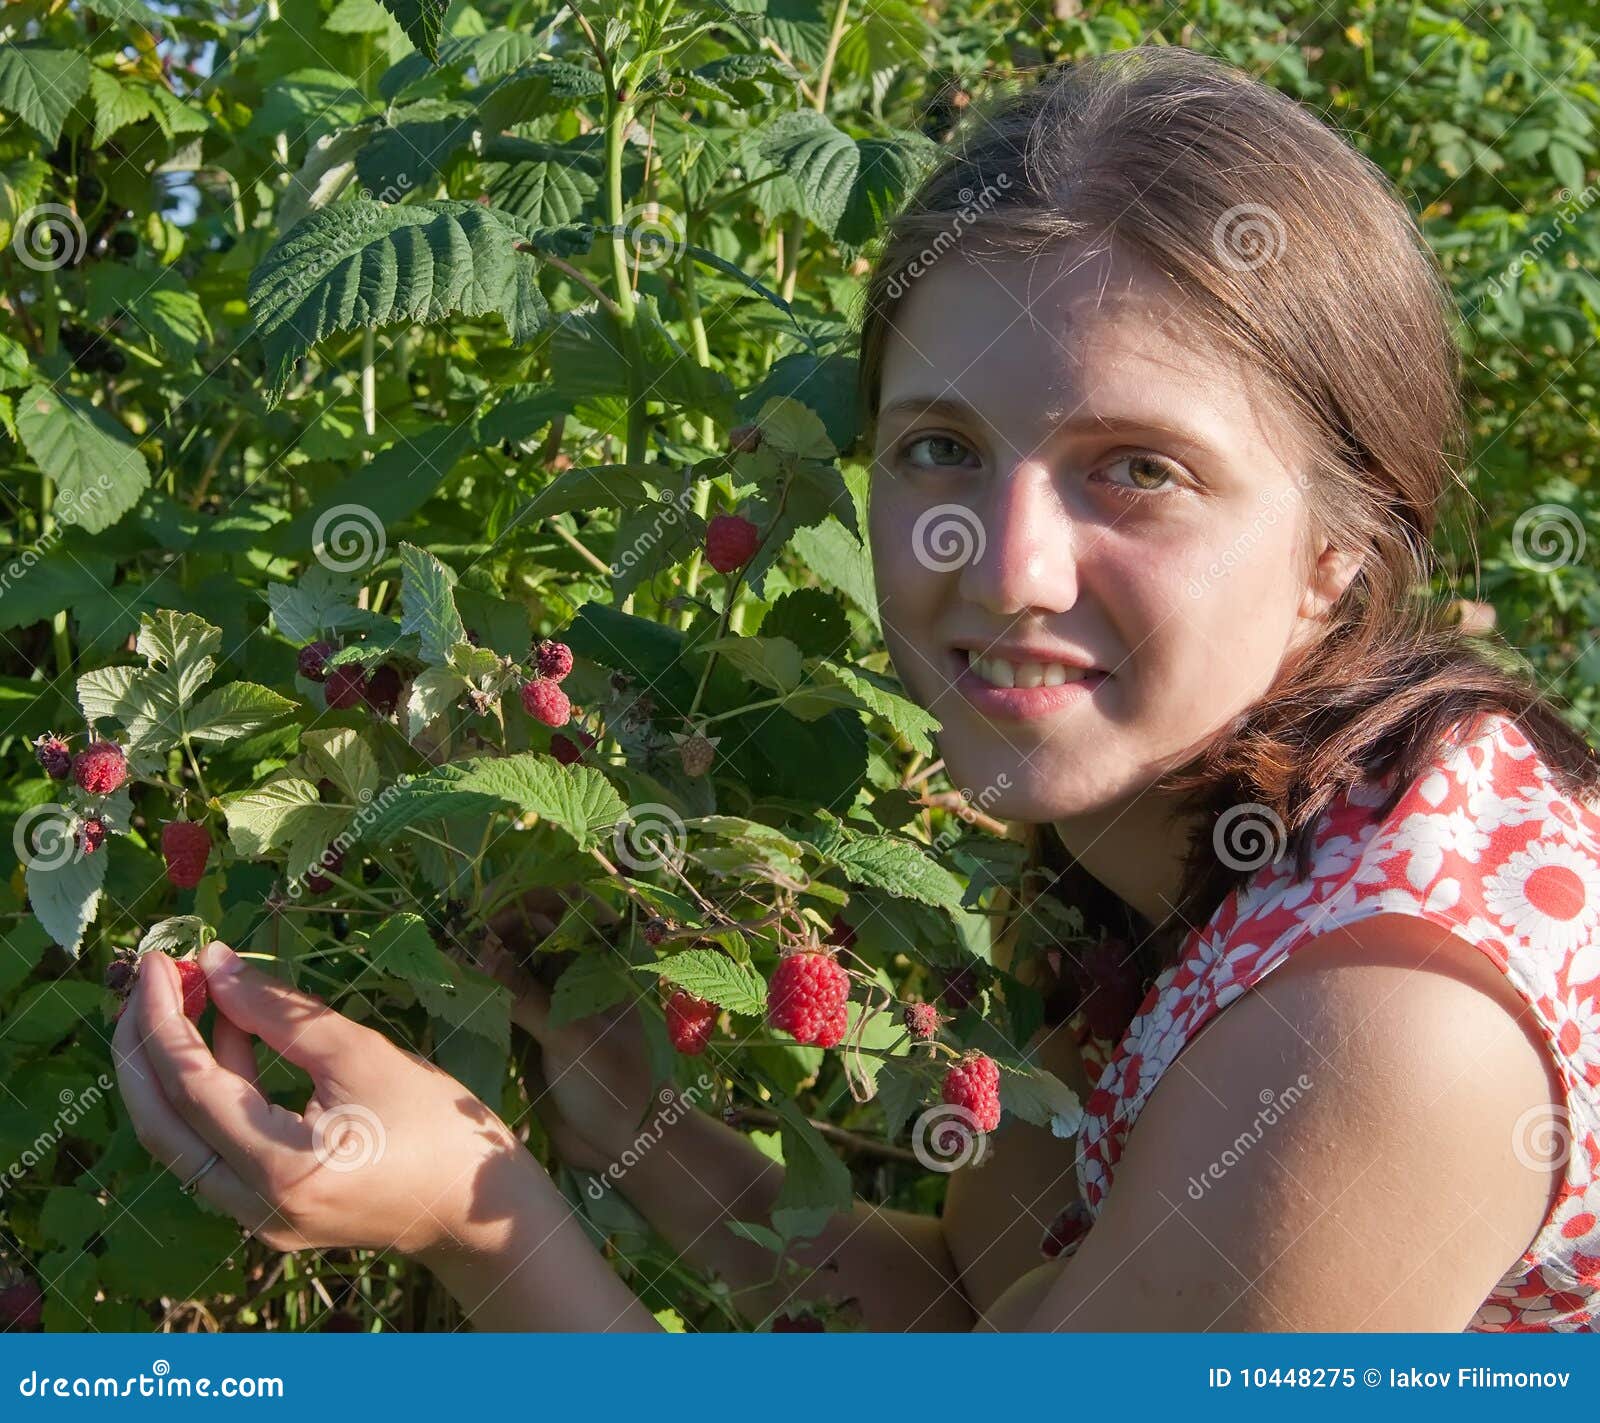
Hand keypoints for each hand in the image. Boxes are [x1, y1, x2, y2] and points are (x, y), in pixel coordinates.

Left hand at [111, 941, 535, 1264]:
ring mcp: (254, 1218)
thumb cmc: (438, 1125)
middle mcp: (251, 1207)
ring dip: (173, 1066)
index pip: (191, 1086)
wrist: (475, 1208)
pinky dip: (209, 1092)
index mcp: (281, 1169)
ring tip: (193, 993)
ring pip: (180, 1138)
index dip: (165, 1016)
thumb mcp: (363, 1053)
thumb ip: (281, 1012)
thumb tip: (218, 963)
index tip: (161, 959)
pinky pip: (213, 1148)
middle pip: (161, 1122)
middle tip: (156, 976)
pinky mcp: (265, 1211)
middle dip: (146, 1044)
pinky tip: (228, 1037)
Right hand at [473, 926, 655, 1172]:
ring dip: (485, 955)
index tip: (488, 908)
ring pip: (515, 960)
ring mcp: (555, 997)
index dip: (530, 898)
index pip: (569, 905)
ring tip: (449, 957)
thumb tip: (479, 952)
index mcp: (604, 960)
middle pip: (534, 929)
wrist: (621, 1143)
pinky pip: (504, 995)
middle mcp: (579, 970)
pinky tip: (455, 985)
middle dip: (497, 926)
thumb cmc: (614, 1083)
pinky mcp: (533, 1026)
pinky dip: (482, 987)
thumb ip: (524, 995)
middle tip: (458, 938)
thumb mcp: (570, 1035)